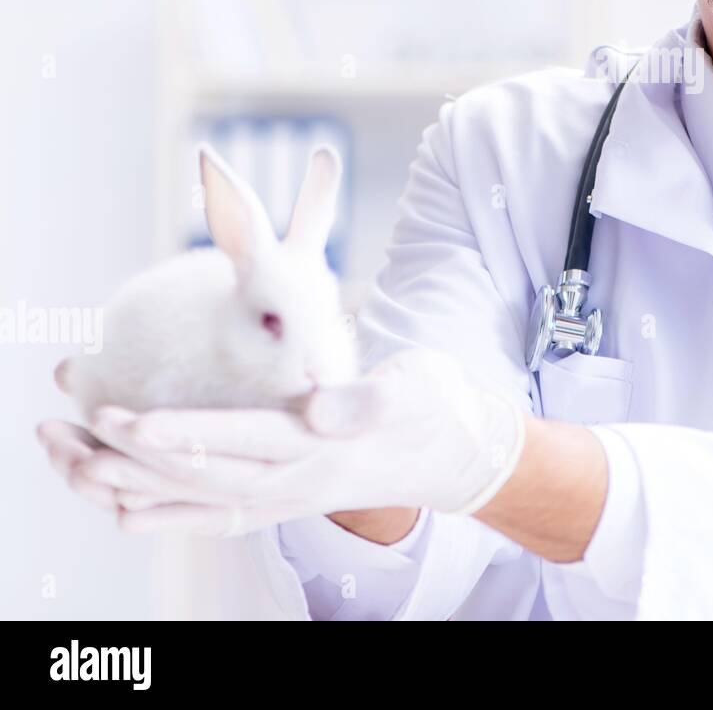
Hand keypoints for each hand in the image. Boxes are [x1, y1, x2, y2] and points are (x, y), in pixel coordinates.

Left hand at [35, 347, 526, 536]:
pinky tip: (119, 506)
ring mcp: (282, 498)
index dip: (181, 433)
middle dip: (130, 453)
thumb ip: (369, 398)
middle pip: (197, 475)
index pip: (238, 441)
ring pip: (190, 498)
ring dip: (125, 481)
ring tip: (70, 453)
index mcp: (319, 446)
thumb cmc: (431, 408)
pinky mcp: (277, 503)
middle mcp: (292, 480)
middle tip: (74, 423)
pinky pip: (206, 517)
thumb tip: (320, 406)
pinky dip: (159, 514)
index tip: (127, 420)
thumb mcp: (414, 389)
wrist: (449, 454)